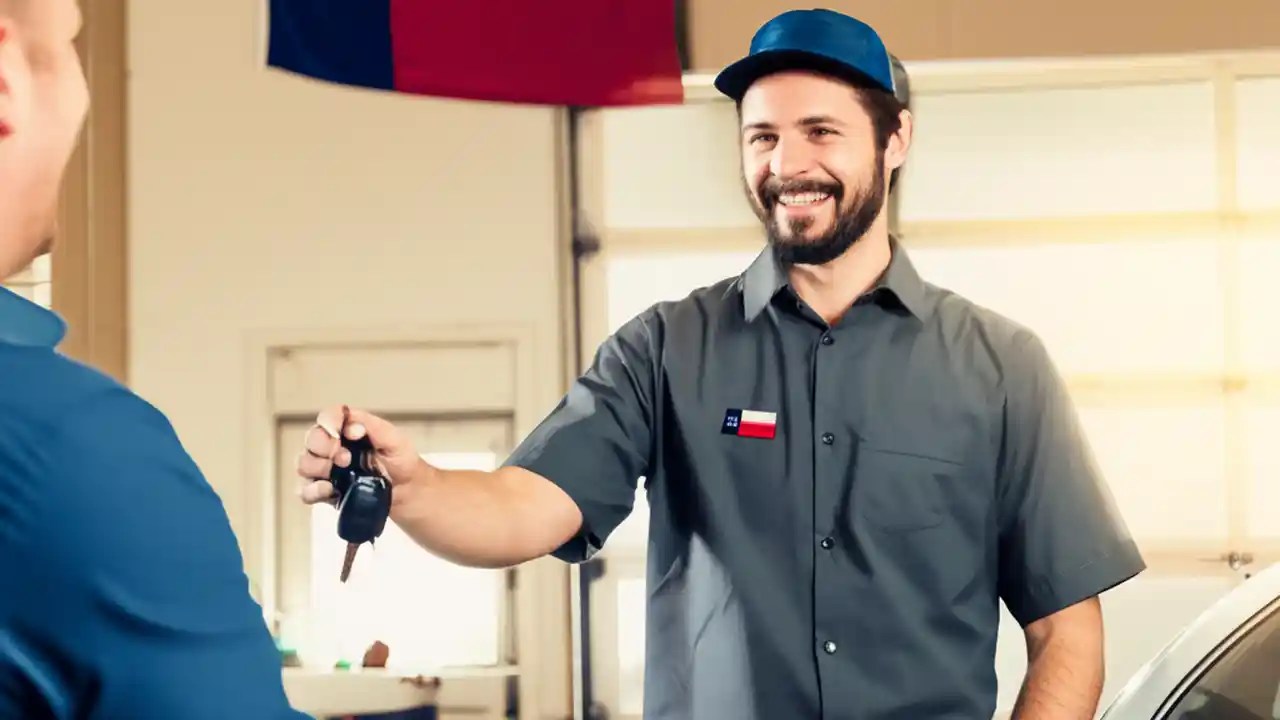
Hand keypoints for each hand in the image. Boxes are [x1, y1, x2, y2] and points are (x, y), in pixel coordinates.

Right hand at [295, 405, 425, 505]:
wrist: (407, 491)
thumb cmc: (399, 461)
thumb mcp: (394, 439)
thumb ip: (373, 427)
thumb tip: (351, 426)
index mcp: (346, 429)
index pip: (327, 417)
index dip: (330, 422)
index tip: (344, 433)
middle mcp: (331, 446)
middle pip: (311, 439)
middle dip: (325, 446)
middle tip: (346, 457)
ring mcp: (325, 470)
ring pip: (304, 464)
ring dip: (319, 467)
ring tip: (341, 471)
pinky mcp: (324, 492)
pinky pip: (305, 491)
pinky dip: (313, 490)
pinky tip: (330, 489)